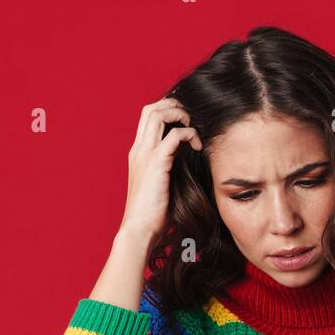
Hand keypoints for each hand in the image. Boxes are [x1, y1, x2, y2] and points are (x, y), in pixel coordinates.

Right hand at [118, 96, 202, 243]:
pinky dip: (188, 134)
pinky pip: (174, 135)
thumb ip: (169, 168)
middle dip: (173, 105)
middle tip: (191, 118)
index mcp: (138, 154)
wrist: (139, 230)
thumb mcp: (161, 184)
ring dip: (179, 114)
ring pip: (157, 114)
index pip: (148, 118)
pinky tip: (197, 146)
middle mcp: (138, 149)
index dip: (167, 111)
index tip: (186, 120)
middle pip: (150, 109)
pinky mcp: (156, 163)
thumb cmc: (152, 214)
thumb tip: (188, 159)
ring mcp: (145, 154)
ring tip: (194, 127)